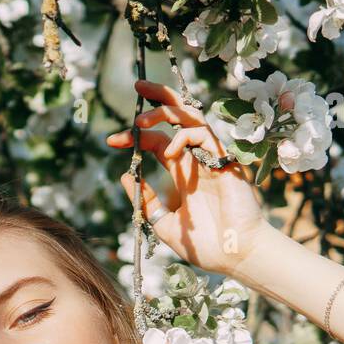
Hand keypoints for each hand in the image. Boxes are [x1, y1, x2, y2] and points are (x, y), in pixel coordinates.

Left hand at [105, 79, 273, 277]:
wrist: (233, 257)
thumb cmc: (204, 244)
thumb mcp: (162, 222)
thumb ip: (146, 200)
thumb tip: (125, 175)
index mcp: (181, 171)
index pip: (156, 140)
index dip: (134, 136)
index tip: (110, 140)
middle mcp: (195, 158)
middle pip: (179, 115)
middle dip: (159, 97)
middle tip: (137, 86)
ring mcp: (211, 157)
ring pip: (192, 116)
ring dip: (166, 111)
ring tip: (141, 122)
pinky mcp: (225, 160)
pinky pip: (205, 134)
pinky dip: (182, 136)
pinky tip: (168, 152)